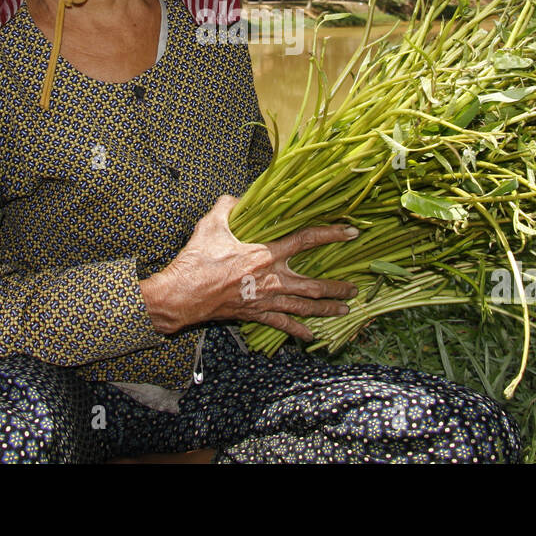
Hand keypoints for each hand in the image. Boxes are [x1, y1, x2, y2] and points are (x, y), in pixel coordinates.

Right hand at [140, 194, 359, 341]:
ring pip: (303, 307)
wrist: (181, 296)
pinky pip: (281, 325)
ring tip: (344, 310)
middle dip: (336, 287)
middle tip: (355, 288)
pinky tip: (311, 337)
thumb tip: (237, 198)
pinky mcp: (254, 315)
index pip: (305, 241)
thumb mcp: (210, 225)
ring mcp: (264, 300)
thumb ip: (227, 207)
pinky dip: (297, 331)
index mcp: (264, 254)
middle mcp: (271, 279)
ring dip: (326, 309)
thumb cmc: (196, 260)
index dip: (331, 235)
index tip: (351, 233)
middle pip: (313, 285)